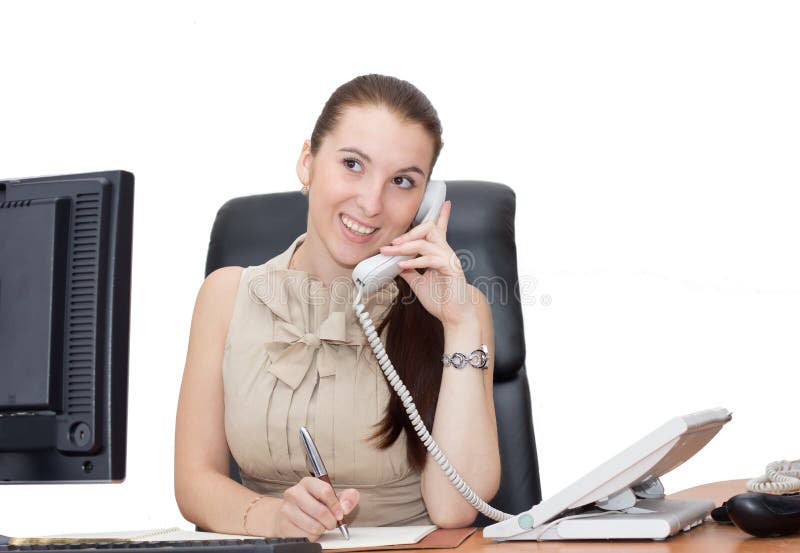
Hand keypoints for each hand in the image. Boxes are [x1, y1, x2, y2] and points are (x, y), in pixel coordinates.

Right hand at [269, 477, 358, 540]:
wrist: (289, 513)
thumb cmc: (313, 504)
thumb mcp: (331, 497)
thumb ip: (346, 497)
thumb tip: (346, 506)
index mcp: (307, 483)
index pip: (325, 491)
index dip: (336, 505)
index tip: (340, 513)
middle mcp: (294, 493)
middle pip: (320, 511)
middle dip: (331, 521)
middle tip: (331, 522)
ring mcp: (287, 509)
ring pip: (314, 526)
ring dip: (321, 529)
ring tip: (320, 525)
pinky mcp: (284, 525)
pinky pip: (305, 536)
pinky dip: (312, 536)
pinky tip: (309, 529)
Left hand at [379, 200, 477, 327]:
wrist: (455, 316)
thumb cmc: (441, 299)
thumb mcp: (419, 283)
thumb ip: (409, 271)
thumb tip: (394, 263)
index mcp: (439, 253)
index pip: (440, 229)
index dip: (442, 214)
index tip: (445, 202)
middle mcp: (446, 252)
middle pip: (430, 228)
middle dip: (409, 232)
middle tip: (392, 243)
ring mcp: (449, 259)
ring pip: (427, 241)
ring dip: (406, 246)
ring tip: (391, 252)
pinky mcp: (450, 269)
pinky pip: (430, 259)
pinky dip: (414, 261)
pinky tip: (403, 265)